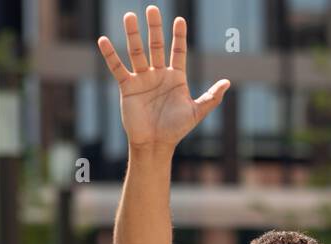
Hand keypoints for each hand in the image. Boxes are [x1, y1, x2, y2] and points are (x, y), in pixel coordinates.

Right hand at [97, 7, 229, 150]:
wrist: (155, 144)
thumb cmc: (176, 129)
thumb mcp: (196, 112)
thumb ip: (211, 97)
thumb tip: (227, 82)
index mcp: (175, 78)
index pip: (178, 51)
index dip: (179, 36)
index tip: (180, 20)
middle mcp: (158, 74)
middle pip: (156, 46)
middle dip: (154, 28)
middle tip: (152, 8)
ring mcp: (142, 79)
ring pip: (137, 52)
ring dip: (133, 34)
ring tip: (129, 16)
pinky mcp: (128, 87)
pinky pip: (117, 68)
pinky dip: (110, 55)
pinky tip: (103, 40)